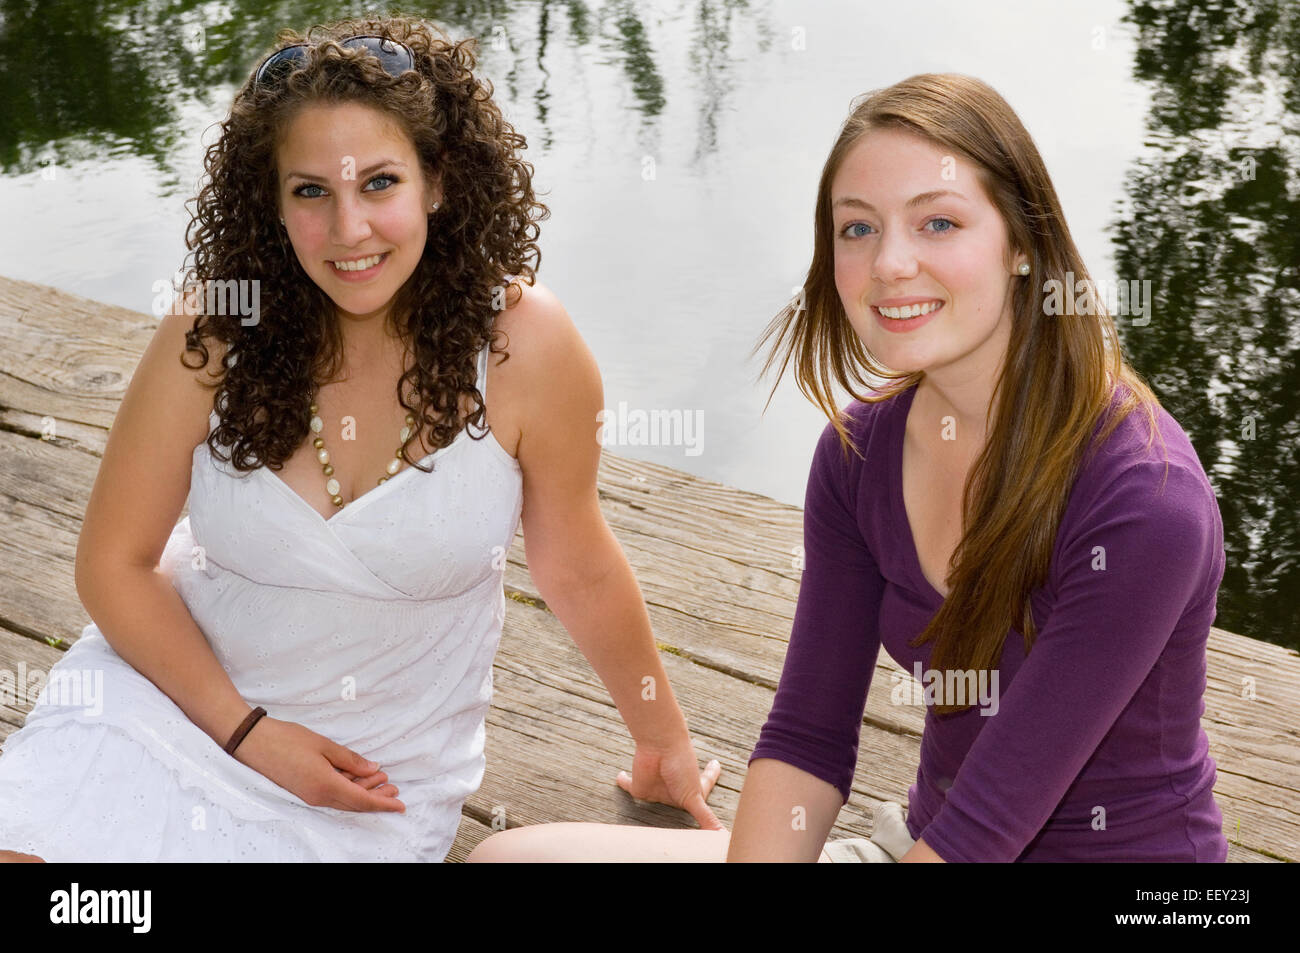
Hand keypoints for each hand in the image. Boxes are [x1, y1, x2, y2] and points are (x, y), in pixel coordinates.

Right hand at [231, 715, 405, 812]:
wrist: (252, 742)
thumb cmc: (287, 739)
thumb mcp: (324, 746)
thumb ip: (350, 760)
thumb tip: (373, 770)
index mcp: (325, 786)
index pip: (361, 800)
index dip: (383, 803)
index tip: (401, 805)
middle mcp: (318, 796)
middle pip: (354, 803)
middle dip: (376, 797)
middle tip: (394, 787)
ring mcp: (309, 795)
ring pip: (343, 798)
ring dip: (363, 791)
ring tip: (381, 779)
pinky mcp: (303, 789)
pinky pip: (331, 794)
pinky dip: (348, 787)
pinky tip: (357, 777)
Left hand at [615, 736, 724, 829]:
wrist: (661, 744)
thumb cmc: (682, 765)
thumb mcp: (695, 795)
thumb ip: (704, 817)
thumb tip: (722, 836)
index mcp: (691, 789)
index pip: (703, 786)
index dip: (711, 776)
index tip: (716, 764)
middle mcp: (673, 788)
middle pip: (677, 795)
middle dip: (679, 795)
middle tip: (679, 796)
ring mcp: (656, 787)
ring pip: (653, 796)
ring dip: (652, 793)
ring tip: (654, 791)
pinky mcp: (638, 786)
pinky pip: (628, 784)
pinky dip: (622, 781)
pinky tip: (619, 776)